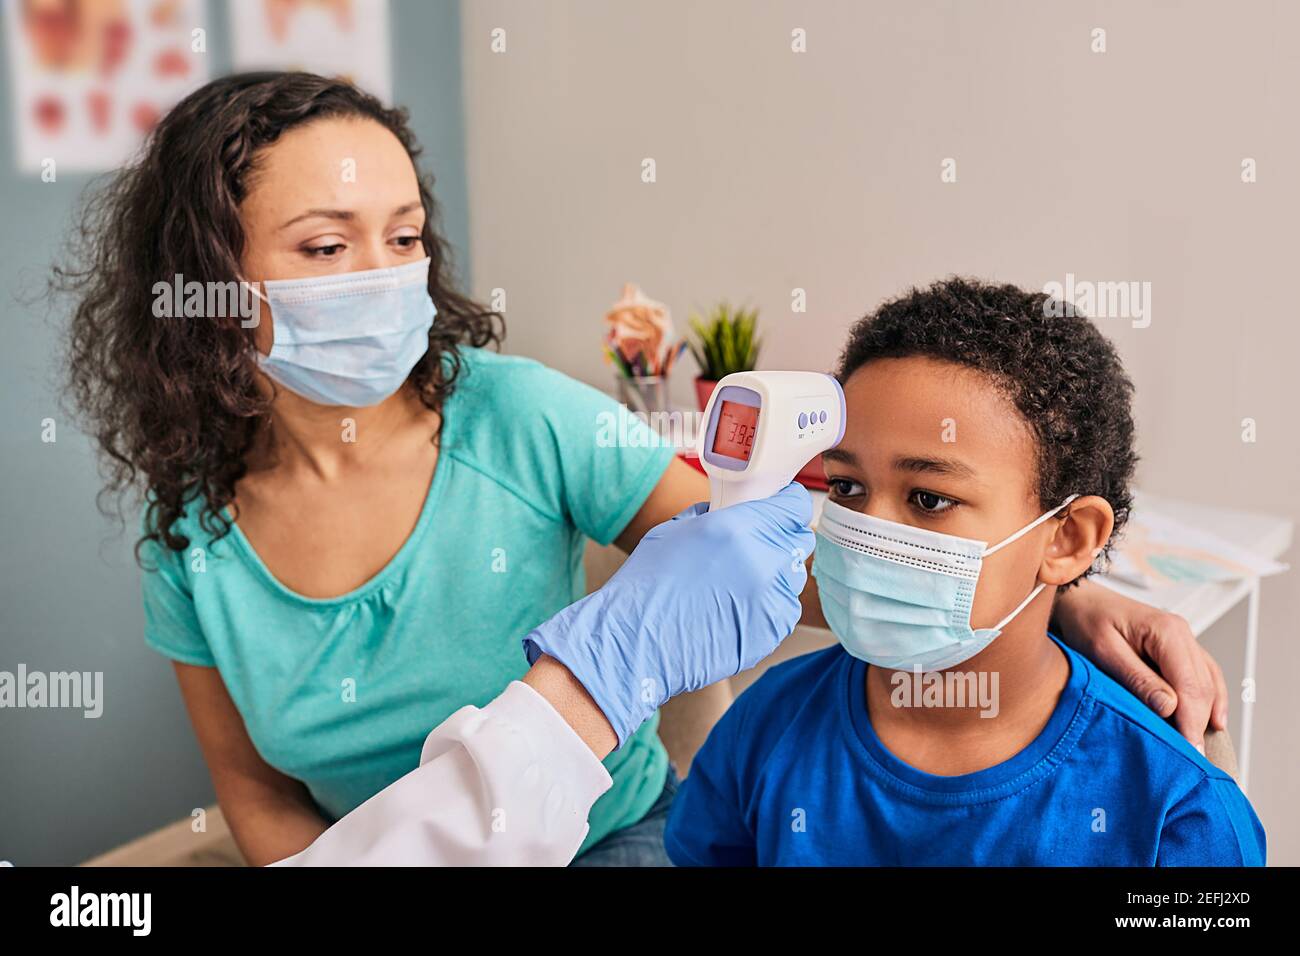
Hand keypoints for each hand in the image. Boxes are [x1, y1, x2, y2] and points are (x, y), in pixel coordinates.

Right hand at [523, 482, 814, 747]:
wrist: (635, 641)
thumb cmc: (648, 584)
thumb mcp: (677, 529)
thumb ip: (716, 515)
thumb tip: (732, 509)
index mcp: (741, 527)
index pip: (795, 505)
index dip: (786, 505)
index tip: (777, 509)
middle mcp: (764, 560)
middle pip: (798, 539)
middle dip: (780, 538)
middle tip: (753, 548)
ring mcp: (772, 600)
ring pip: (793, 577)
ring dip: (774, 575)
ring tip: (736, 585)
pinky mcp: (772, 631)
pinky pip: (783, 610)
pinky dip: (767, 607)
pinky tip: (734, 610)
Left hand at [1053, 578, 1228, 748]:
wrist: (1079, 600)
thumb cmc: (1086, 620)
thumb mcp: (1103, 651)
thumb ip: (1137, 679)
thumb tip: (1170, 708)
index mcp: (1167, 631)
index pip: (1190, 685)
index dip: (1191, 721)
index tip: (1189, 751)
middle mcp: (1182, 633)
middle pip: (1203, 687)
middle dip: (1200, 724)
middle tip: (1195, 759)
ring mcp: (1184, 639)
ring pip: (1209, 682)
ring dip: (1209, 714)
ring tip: (1205, 747)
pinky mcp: (1178, 648)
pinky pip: (1204, 675)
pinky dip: (1210, 698)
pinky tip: (1212, 721)